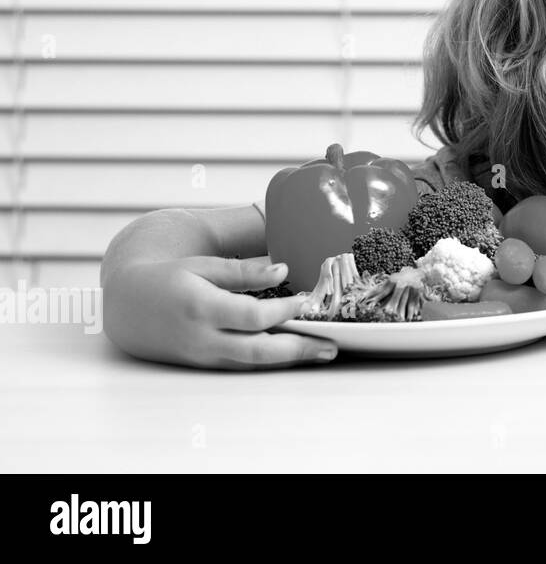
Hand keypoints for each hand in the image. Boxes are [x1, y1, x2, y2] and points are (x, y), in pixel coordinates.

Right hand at [103, 256, 338, 369]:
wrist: (126, 309)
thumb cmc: (167, 279)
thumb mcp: (202, 266)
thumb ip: (243, 272)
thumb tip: (283, 269)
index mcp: (202, 307)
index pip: (252, 316)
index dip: (283, 311)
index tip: (307, 301)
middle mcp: (203, 338)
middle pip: (258, 351)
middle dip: (299, 349)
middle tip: (332, 346)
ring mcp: (203, 356)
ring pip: (253, 364)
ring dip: (290, 360)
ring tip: (323, 352)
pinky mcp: (204, 365)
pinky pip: (242, 366)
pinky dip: (270, 361)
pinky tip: (293, 353)